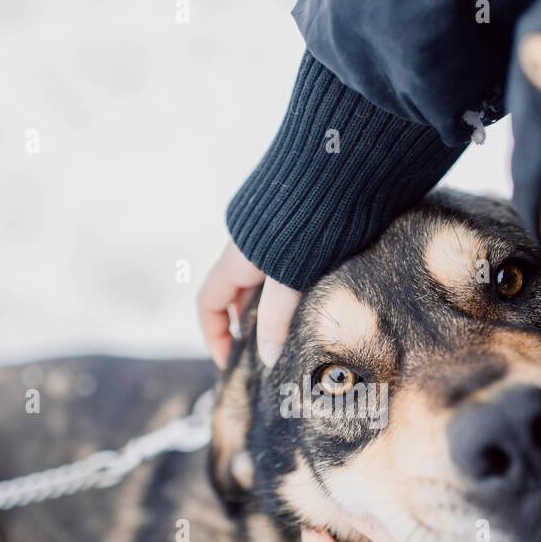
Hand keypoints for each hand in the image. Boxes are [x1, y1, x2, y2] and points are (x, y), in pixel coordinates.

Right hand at [198, 241, 300, 368]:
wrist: (332, 178)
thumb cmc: (303, 229)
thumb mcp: (287, 280)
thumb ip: (276, 317)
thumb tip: (268, 358)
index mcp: (236, 262)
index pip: (208, 303)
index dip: (213, 336)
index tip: (229, 363)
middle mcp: (247, 255)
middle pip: (234, 299)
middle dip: (245, 330)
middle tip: (263, 357)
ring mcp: (270, 247)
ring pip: (260, 290)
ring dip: (269, 316)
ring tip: (286, 341)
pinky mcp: (294, 244)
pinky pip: (282, 280)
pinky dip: (287, 301)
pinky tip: (305, 314)